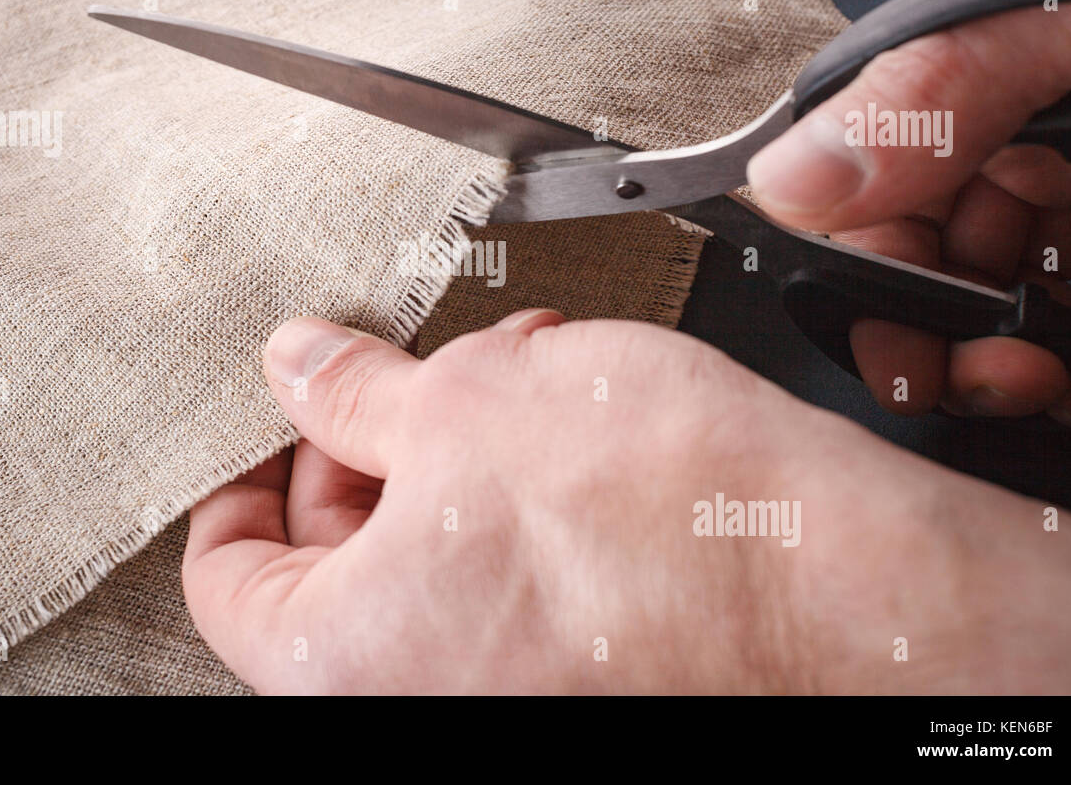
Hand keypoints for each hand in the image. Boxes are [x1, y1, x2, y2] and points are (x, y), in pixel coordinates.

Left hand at [184, 312, 1070, 692]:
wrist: (842, 585)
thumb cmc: (659, 513)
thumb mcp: (463, 400)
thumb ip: (351, 389)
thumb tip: (297, 365)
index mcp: (336, 661)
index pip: (228, 569)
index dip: (248, 470)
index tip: (286, 416)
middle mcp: (412, 704)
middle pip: (338, 563)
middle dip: (378, 443)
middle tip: (419, 376)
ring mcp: (501, 700)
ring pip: (434, 562)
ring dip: (460, 457)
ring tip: (524, 379)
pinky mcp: (581, 681)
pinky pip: (510, 588)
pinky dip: (519, 505)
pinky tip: (573, 430)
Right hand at [747, 0, 1070, 427]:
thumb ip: (940, 86)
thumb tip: (792, 179)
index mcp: (965, 61)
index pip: (856, 184)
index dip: (873, 280)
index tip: (918, 351)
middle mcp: (997, 115)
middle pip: (912, 246)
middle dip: (935, 330)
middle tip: (994, 380)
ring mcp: (1058, 161)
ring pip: (982, 281)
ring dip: (997, 355)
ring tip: (1047, 388)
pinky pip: (1057, 286)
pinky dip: (1063, 350)